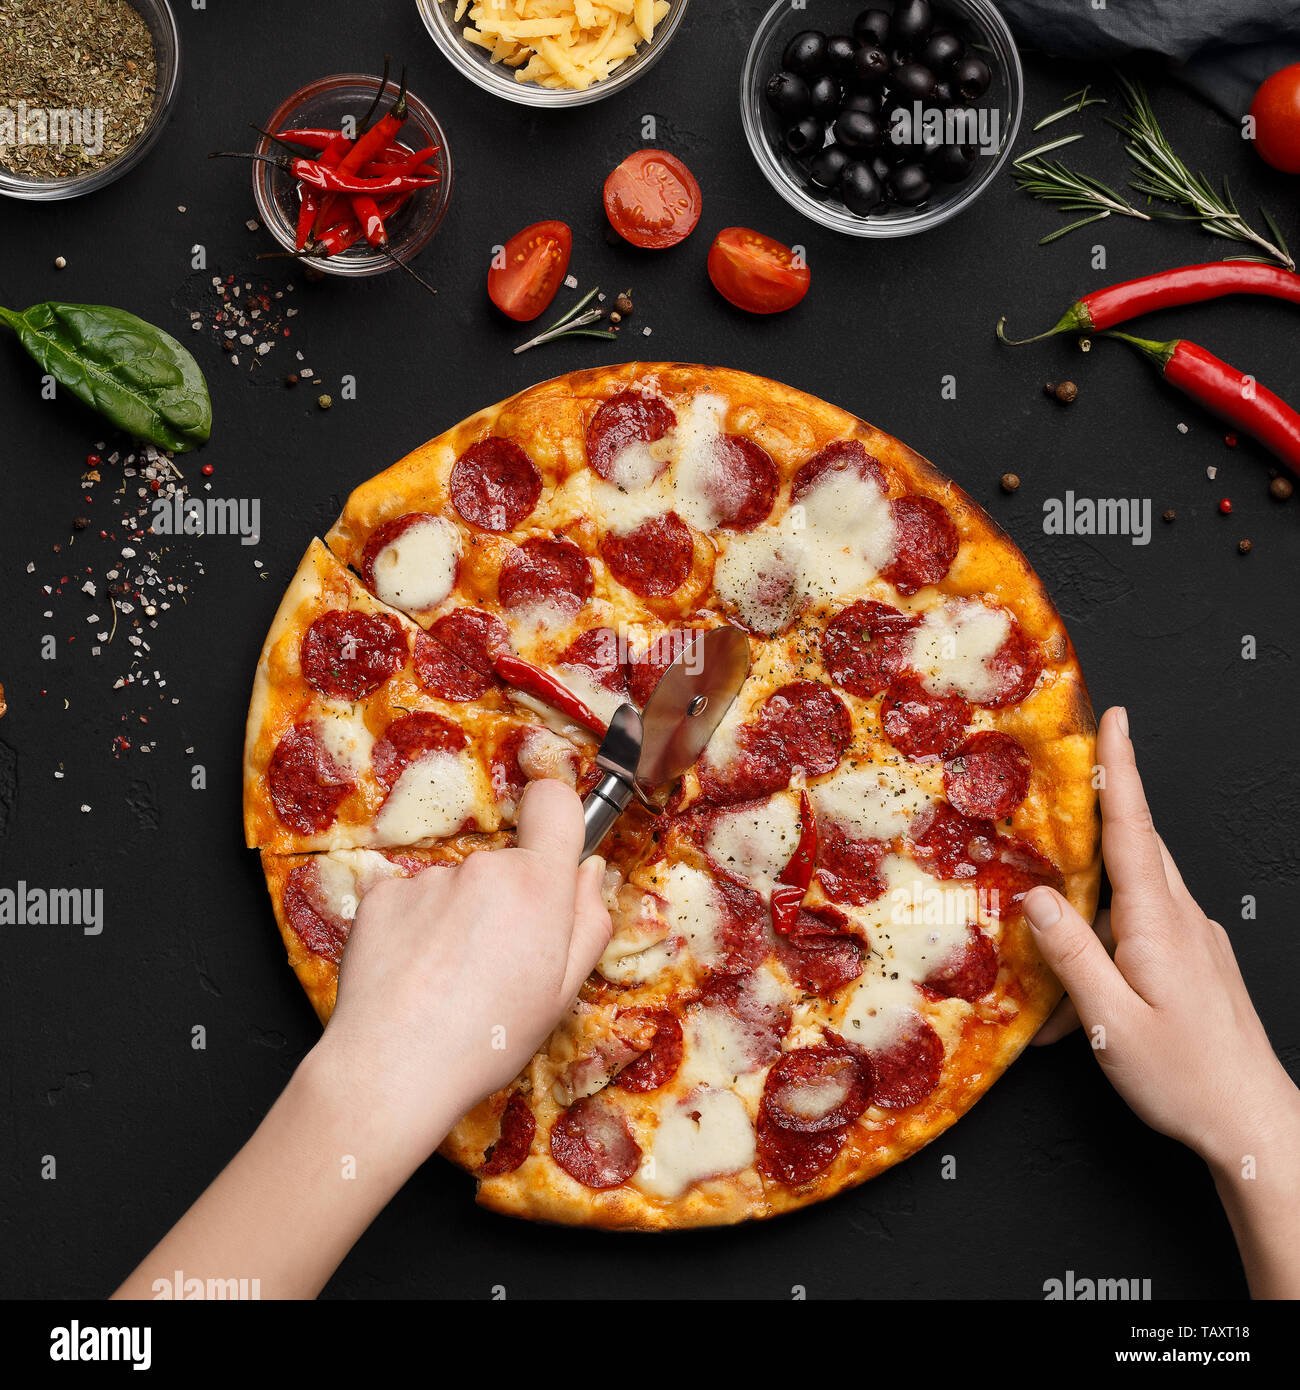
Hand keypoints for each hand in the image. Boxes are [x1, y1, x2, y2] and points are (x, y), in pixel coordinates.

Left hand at [315, 778, 611, 1169]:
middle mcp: (481, 867)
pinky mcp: (380, 895)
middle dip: (506, 900)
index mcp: (536, 886)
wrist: (391, 1070)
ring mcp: (426, 878)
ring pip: (456, 886)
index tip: (551, 854)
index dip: (558, 820)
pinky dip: (414, 928)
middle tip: (494, 964)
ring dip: (457, 918)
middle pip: (506, 863)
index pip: (556, 802)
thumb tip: (589, 871)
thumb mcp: (563, 992)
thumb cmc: (489, 1039)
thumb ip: (588, 921)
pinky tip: (412, 974)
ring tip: (446, 980)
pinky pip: (410, 899)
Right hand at [1023, 707, 1297, 1170]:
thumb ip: (1071, 955)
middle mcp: (1182, 919)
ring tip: (1055, 913)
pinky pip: (1146, 928)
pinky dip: (1111, 936)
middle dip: (1104, 805)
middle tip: (1068, 774)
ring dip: (1097, 889)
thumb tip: (1034, 897)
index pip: (1133, 828)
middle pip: (1136, 845)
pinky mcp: (1198, 963)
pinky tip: (1086, 985)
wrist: (1253, 1124)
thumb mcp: (1111, 1021)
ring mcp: (1196, 940)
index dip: (1121, 770)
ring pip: (1137, 891)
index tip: (1116, 717)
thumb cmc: (1184, 1078)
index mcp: (1158, 923)